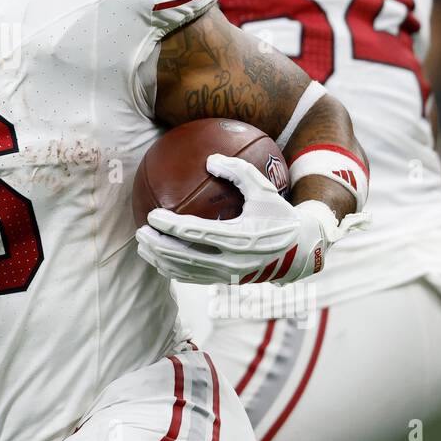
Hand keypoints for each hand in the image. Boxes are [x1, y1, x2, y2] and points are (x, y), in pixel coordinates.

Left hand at [136, 153, 366, 285]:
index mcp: (240, 238)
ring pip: (186, 272)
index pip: (197, 233)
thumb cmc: (279, 215)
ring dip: (161, 260)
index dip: (171, 227)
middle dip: (158, 246)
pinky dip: (173, 270)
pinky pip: (193, 279)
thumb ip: (238, 172)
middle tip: (139, 232)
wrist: (300, 252)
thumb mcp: (264, 190)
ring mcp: (228, 274)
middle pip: (185, 257)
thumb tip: (210, 159)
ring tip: (142, 246)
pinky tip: (159, 259)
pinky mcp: (226, 281)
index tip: (152, 216)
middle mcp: (232, 260)